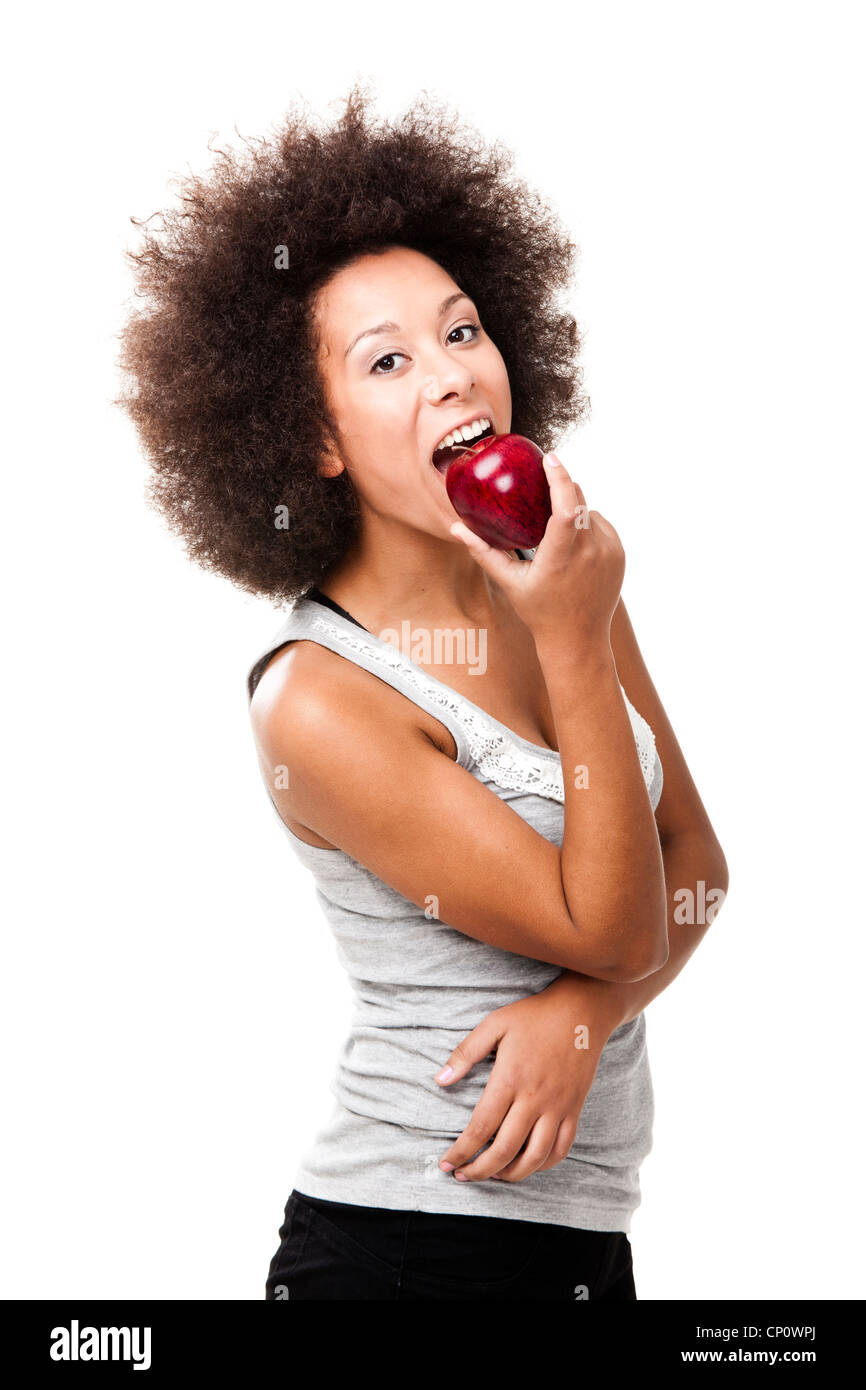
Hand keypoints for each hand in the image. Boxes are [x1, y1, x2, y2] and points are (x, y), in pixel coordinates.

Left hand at [434, 973, 622, 1182]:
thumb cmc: (534, 1016)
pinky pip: (561, 1149)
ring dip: (511, 1174)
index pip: (480, 1128)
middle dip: (479, 1170)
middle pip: (505, 1150)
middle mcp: (535, 1099)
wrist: (582, 1011)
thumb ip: (465, 1053)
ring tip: (493, 1175)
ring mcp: (558, 1107)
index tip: (447, 1163)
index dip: (461, 1151)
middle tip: (463, 1176)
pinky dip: (543, 1165)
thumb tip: (439, 1080)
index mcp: (510, 1079)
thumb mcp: (494, 1024)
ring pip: (535, 1157)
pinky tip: (526, 1164)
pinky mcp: (574, 1109)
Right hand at [449, 452, 624, 649]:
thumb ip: (483, 552)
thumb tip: (455, 528)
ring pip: (589, 511)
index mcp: (561, 558)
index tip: (550, 458)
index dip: (560, 478)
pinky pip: (601, 524)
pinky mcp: (619, 554)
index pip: (566, 508)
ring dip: (573, 510)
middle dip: (562, 486)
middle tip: (544, 480)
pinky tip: (573, 542)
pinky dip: (586, 524)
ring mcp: (609, 552)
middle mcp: (590, 552)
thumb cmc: (540, 612)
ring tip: (554, 528)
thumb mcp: (510, 583)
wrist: (579, 640)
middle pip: (579, 499)